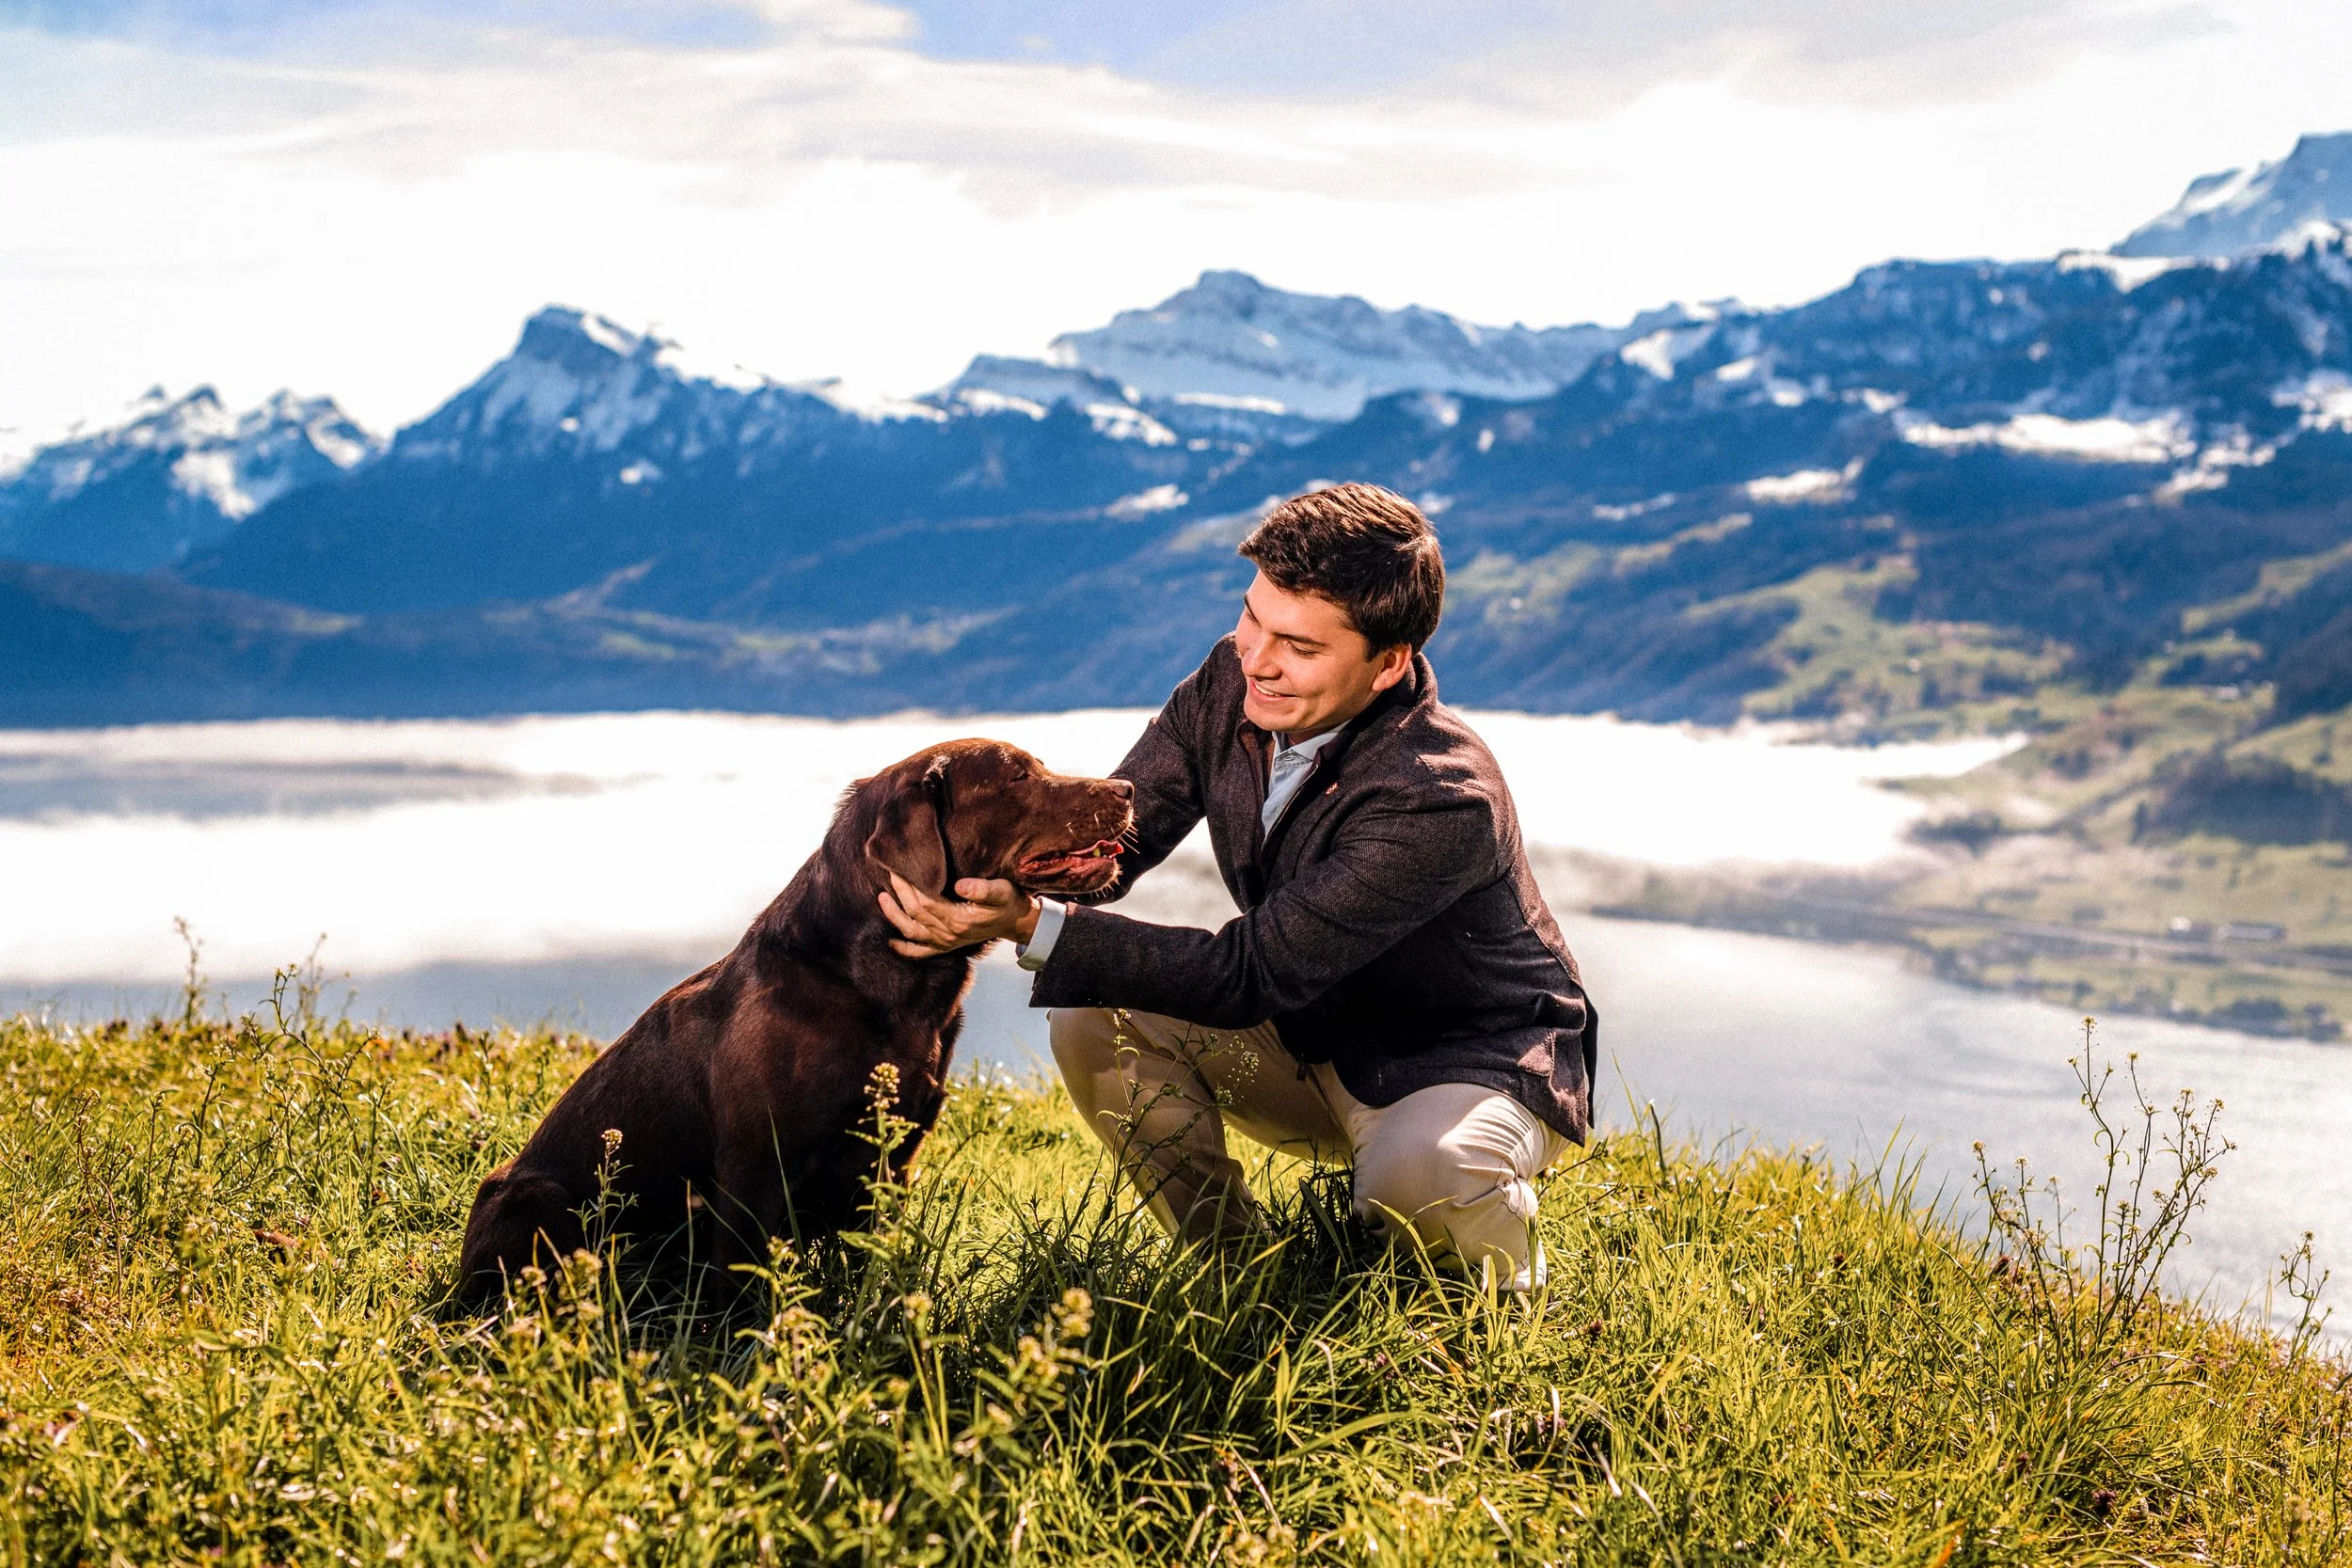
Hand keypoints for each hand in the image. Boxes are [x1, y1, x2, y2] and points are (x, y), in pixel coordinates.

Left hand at [878, 872, 1040, 958]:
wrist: (1015, 921)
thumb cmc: (1008, 902)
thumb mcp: (1002, 891)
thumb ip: (983, 889)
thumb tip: (960, 885)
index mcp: (959, 920)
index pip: (926, 902)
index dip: (910, 885)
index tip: (901, 866)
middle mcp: (949, 935)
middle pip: (915, 914)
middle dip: (900, 893)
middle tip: (889, 872)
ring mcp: (946, 943)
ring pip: (912, 932)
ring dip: (894, 916)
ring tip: (881, 898)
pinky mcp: (945, 946)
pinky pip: (921, 952)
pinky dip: (904, 948)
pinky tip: (891, 942)